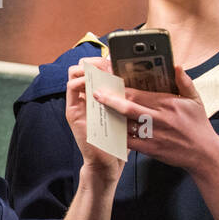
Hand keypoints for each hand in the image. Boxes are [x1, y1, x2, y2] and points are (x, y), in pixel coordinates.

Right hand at [66, 57, 125, 181]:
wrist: (109, 163)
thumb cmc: (121, 140)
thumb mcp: (127, 113)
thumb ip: (130, 97)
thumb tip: (147, 79)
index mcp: (101, 94)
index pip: (99, 67)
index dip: (107, 58)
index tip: (120, 55)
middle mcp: (87, 95)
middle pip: (86, 65)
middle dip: (97, 59)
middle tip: (111, 61)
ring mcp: (78, 102)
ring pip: (75, 72)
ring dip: (89, 67)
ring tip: (103, 69)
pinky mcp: (73, 111)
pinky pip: (71, 87)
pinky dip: (81, 80)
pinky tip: (96, 83)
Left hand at [92, 66, 218, 173]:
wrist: (204, 154)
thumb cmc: (198, 125)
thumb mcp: (195, 100)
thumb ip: (185, 82)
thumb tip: (177, 66)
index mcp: (167, 104)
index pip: (138, 93)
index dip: (121, 88)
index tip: (110, 82)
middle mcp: (158, 118)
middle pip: (128, 107)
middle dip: (109, 100)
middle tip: (96, 93)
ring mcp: (153, 135)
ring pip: (125, 124)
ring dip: (111, 117)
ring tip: (97, 110)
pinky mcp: (150, 149)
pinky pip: (129, 142)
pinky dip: (117, 136)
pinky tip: (108, 130)